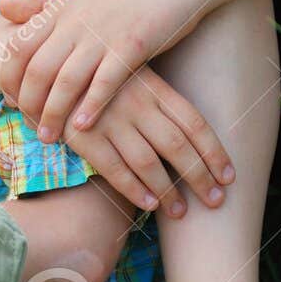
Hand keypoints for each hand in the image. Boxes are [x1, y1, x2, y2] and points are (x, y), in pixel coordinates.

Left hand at [0, 0, 204, 139]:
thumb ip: (38, 6)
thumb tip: (0, 6)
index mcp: (59, 11)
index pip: (18, 48)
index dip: (10, 78)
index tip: (11, 102)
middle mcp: (75, 22)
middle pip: (38, 69)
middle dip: (29, 103)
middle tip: (30, 128)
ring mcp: (102, 34)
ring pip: (67, 80)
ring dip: (54, 112)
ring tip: (50, 137)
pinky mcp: (131, 46)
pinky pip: (105, 82)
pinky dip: (90, 106)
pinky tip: (82, 126)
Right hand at [60, 66, 234, 217]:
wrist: (51, 69)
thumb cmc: (101, 78)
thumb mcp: (136, 77)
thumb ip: (161, 104)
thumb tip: (195, 141)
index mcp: (154, 87)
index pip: (194, 123)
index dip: (214, 152)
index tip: (229, 177)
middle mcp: (136, 103)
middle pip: (178, 146)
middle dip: (200, 177)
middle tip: (215, 201)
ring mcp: (110, 119)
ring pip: (148, 163)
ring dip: (168, 192)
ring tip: (180, 212)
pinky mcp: (84, 136)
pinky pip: (115, 169)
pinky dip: (135, 190)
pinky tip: (149, 204)